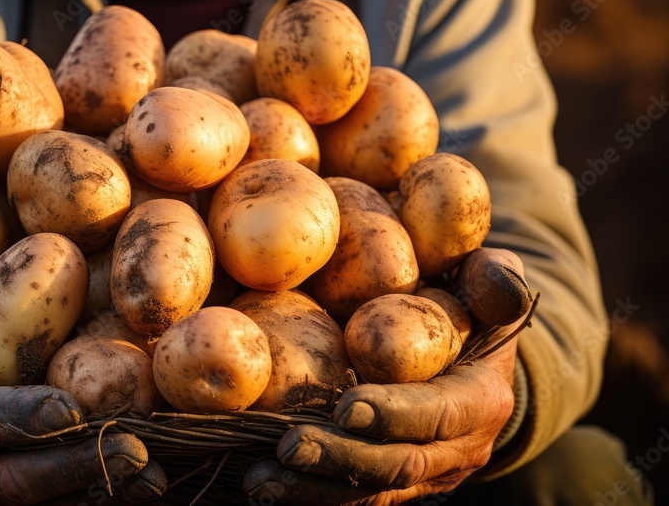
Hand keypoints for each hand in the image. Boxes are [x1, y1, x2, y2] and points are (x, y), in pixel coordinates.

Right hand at [0, 328, 161, 504]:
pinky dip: (103, 492)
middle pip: (16, 478)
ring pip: (44, 500)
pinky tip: (150, 481)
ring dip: (100, 488)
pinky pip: (60, 500)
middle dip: (75, 466)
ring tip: (154, 476)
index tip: (70, 411)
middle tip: (135, 449)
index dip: (18, 419)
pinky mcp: (15, 488)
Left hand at [245, 250, 526, 504]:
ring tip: (260, 480)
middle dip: (341, 459)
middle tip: (287, 446)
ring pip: (371, 492)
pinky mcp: (396, 482)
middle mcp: (457, 449)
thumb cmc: (472, 306)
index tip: (346, 407)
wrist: (477, 361)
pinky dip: (310, 494)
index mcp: (480, 400)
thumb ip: (494, 280)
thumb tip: (504, 286)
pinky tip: (263, 485)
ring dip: (313, 489)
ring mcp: (426, 473)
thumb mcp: (490, 284)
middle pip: (398, 464)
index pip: (437, 414)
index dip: (395, 414)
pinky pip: (354, 497)